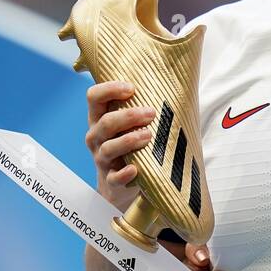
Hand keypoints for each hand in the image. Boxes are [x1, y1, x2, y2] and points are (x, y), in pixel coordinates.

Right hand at [84, 80, 157, 210]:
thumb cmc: (132, 145)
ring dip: (129, 140)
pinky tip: (135, 169)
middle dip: (129, 116)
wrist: (122, 183)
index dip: (110, 89)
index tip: (132, 88)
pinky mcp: (111, 180)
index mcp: (99, 119)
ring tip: (149, 136)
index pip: (94, 97)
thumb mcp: (130, 125)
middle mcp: (96, 137)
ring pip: (108, 148)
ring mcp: (102, 159)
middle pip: (105, 122)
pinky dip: (124, 173)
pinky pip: (114, 177)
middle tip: (151, 113)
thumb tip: (176, 87)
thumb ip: (141, 108)